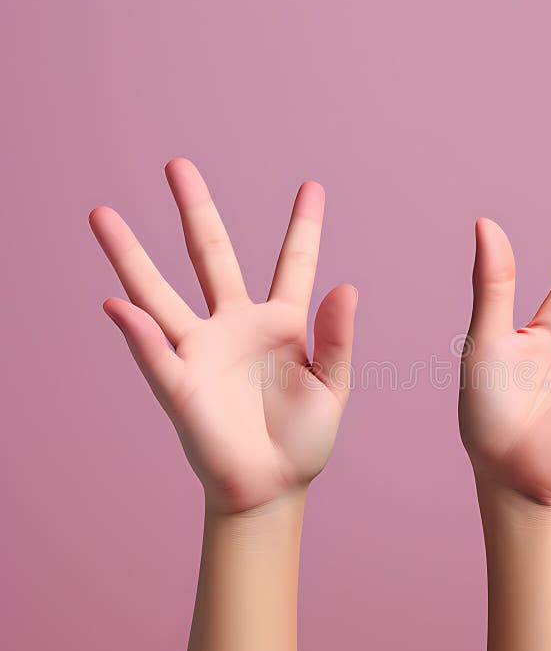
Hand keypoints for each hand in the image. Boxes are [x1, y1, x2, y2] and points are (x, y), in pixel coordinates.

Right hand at [90, 159, 356, 512]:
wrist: (272, 486)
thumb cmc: (304, 438)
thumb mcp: (334, 386)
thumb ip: (337, 338)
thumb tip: (347, 285)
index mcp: (281, 323)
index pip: (294, 263)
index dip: (303, 226)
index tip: (313, 186)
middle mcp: (235, 326)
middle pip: (210, 256)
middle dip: (195, 211)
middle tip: (177, 164)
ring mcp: (202, 351)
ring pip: (159, 293)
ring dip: (130, 256)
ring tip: (102, 215)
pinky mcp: (179, 385)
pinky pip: (154, 352)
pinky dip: (137, 331)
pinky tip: (117, 304)